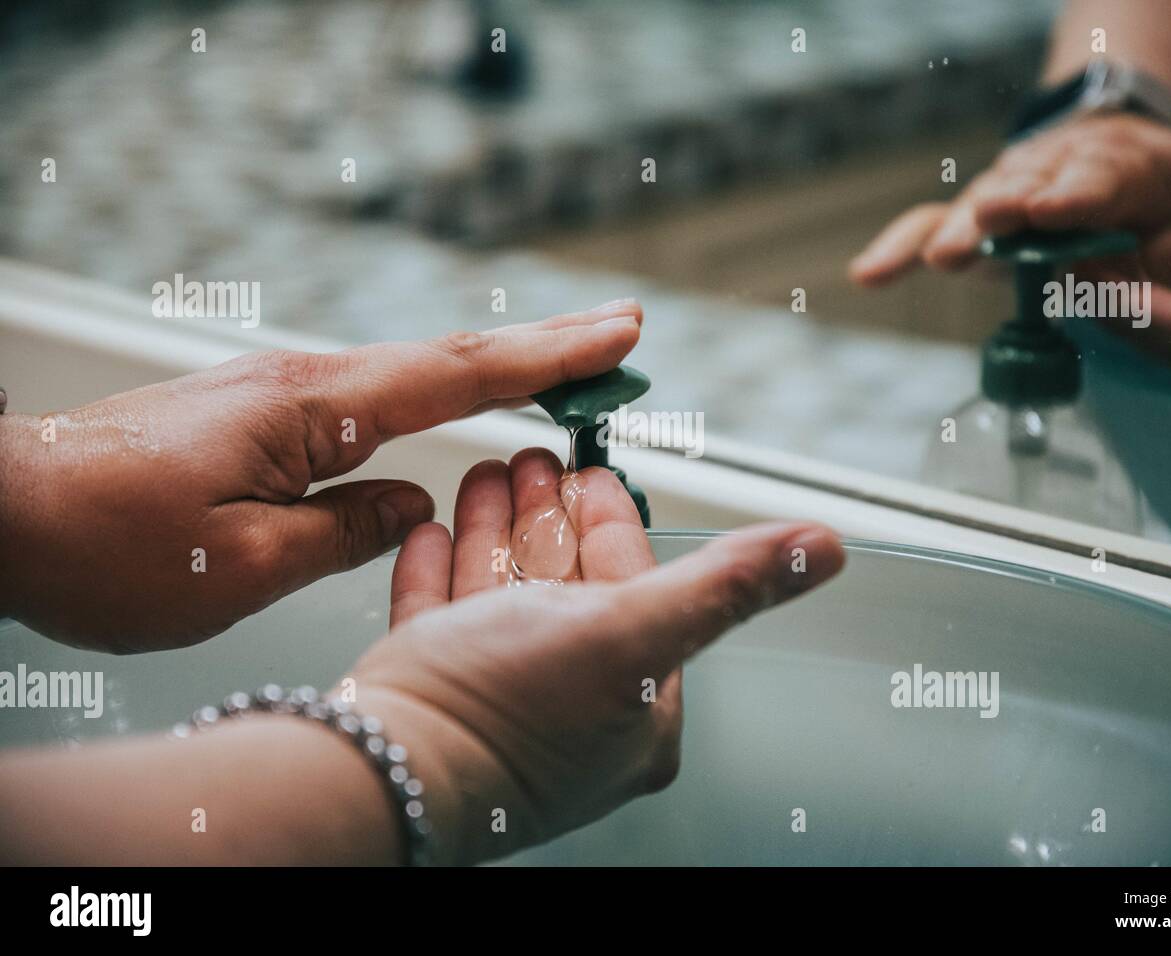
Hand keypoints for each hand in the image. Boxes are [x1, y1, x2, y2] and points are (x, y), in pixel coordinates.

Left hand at [0, 300, 642, 651]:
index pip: (458, 376)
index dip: (549, 357)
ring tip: (561, 377)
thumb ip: (344, 533)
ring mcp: (278, 392)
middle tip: (619, 335)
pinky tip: (449, 413)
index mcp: (312, 411)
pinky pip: (366, 403)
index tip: (617, 334)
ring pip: (408, 378)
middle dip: (543, 348)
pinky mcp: (257, 413)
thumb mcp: (242, 567)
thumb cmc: (104, 544)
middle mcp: (302, 384)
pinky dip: (430, 400)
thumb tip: (410, 510)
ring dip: (492, 375)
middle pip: (447, 359)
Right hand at [349, 450, 844, 864]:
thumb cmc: (511, 713)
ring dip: (499, 528)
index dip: (612, 521)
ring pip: (502, 591)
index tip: (592, 469)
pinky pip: (441, 614)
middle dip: (550, 513)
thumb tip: (825, 548)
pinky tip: (437, 529)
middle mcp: (569, 703)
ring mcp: (497, 696)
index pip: (634, 588)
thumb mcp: (636, 631)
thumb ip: (728, 583)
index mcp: (633, 703)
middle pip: (565, 584)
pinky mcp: (432, 689)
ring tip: (491, 475)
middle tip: (537, 456)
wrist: (385, 768)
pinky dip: (443, 567)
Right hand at [848, 114, 1170, 294]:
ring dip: (961, 229)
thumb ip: (1158, 271)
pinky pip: (927, 226)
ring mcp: (1007, 191)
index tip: (1049, 210)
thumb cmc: (1165, 216)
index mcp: (1128, 169)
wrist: (1126, 168)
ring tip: (941, 256)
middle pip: (1025, 186)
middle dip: (1007, 206)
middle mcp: (1056, 170)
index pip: (1099, 178)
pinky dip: (896, 248)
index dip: (1074, 195)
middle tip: (991, 220)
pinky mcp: (971, 218)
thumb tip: (1086, 288)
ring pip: (977, 203)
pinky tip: (867, 274)